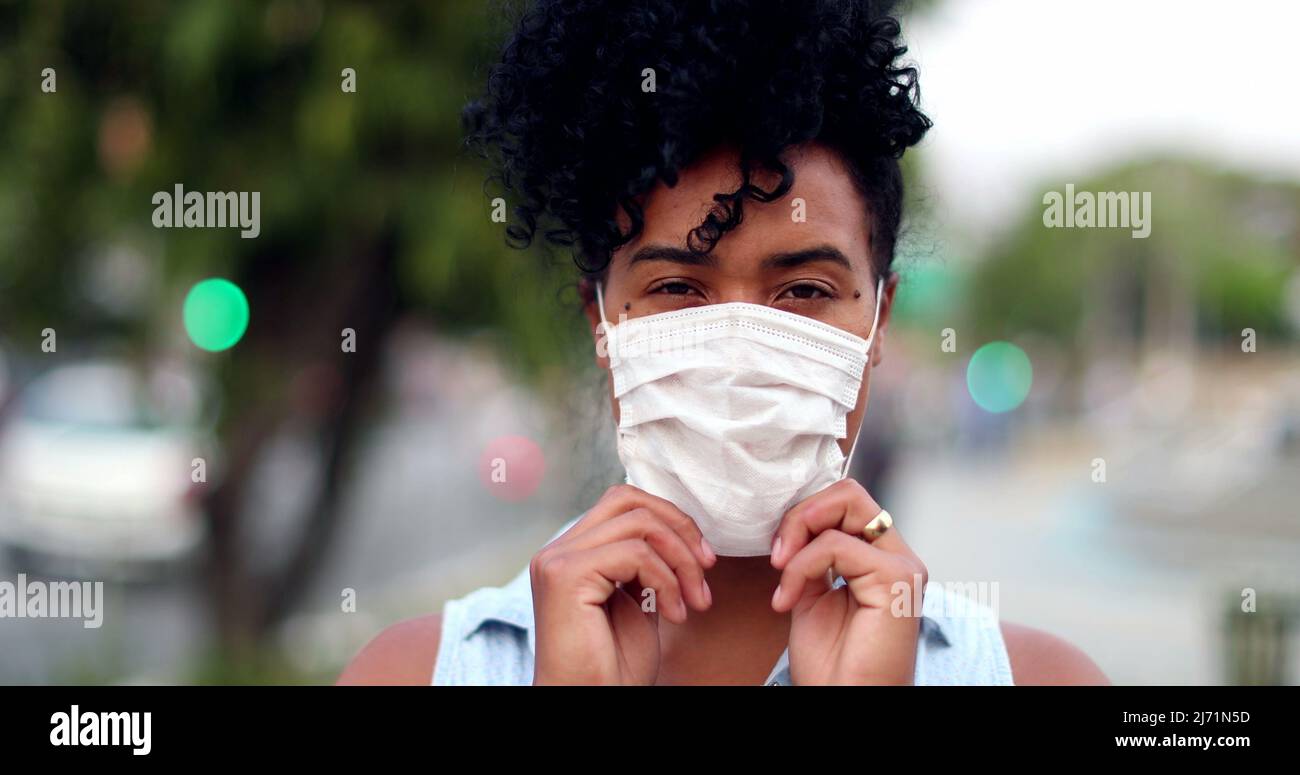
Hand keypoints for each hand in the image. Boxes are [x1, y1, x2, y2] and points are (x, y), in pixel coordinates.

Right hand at [530, 485, 716, 684]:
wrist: (591, 703)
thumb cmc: (614, 665)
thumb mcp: (639, 599)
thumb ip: (645, 562)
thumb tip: (677, 528)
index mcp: (572, 552)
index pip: (623, 502)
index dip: (670, 520)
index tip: (703, 560)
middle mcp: (557, 550)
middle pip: (628, 499)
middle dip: (679, 528)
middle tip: (706, 569)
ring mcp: (557, 560)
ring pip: (639, 524)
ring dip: (681, 562)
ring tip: (694, 602)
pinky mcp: (566, 576)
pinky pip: (636, 554)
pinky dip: (667, 581)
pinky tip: (674, 615)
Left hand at [770, 478, 927, 684]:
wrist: (841, 699)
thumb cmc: (830, 663)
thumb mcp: (810, 594)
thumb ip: (809, 556)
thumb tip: (794, 523)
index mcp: (881, 560)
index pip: (846, 505)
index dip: (805, 517)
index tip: (778, 553)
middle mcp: (899, 558)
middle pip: (850, 494)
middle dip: (802, 514)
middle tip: (778, 554)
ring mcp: (903, 567)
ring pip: (846, 505)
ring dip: (797, 536)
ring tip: (781, 576)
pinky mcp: (896, 580)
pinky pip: (835, 544)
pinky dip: (801, 566)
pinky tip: (788, 599)